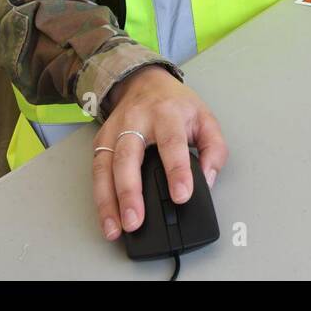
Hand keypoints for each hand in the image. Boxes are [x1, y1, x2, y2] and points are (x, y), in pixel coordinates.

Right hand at [92, 66, 227, 240]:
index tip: (181, 196)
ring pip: (106, 167)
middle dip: (131, 191)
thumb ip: (214, 149)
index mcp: (167, 113)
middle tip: (136, 221)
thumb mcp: (205, 118)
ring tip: (117, 228)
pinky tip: (107, 218)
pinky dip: (100, 198)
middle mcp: (136, 121)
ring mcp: (115, 131)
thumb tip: (208, 180)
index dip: (177, 171)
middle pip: (129, 156)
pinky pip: (96, 172)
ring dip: (109, 201)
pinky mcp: (101, 142)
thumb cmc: (176, 104)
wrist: (145, 81)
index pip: (172, 143)